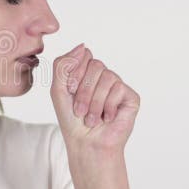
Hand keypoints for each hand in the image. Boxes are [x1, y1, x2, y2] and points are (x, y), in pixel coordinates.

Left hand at [50, 43, 140, 158]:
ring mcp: (118, 86)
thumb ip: (63, 65)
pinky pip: (119, 88)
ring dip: (94, 101)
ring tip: (91, 119)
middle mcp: (103, 76)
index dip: (75, 73)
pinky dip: (108, 106)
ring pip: (108, 76)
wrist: (86, 143)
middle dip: (84, 90)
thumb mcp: (58, 89)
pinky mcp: (131, 97)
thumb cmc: (71, 119)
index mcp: (86, 72)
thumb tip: (83, 46)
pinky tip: (107, 118)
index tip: (70, 91)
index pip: (84, 55)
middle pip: (96, 65)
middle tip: (79, 111)